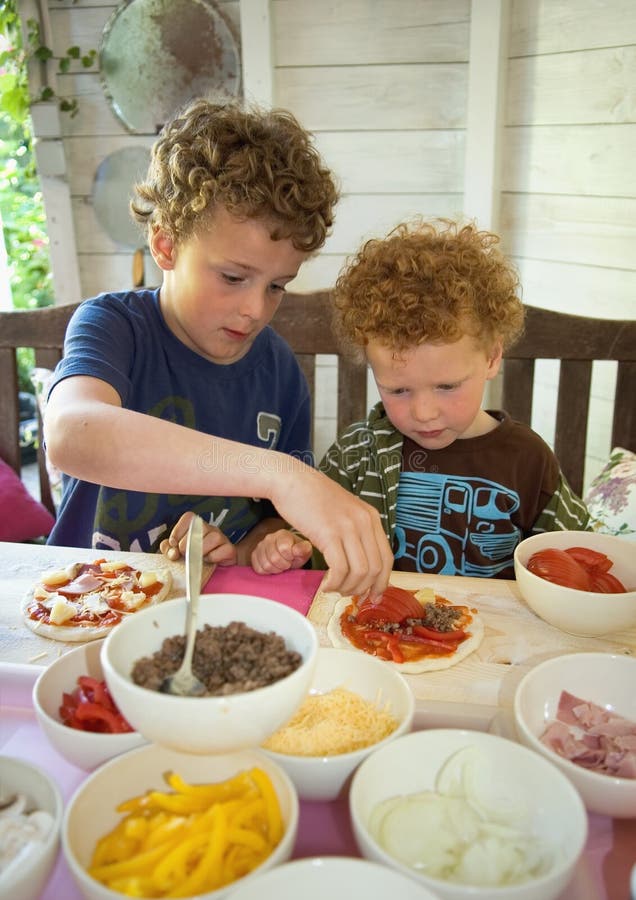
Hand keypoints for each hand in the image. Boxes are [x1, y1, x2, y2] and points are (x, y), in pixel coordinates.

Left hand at [159, 511, 236, 565]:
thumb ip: (169, 549)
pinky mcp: (229, 549)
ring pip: (213, 537)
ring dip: (201, 551)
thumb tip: (172, 552)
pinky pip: (222, 550)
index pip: (188, 517)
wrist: (218, 566)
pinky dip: (213, 558)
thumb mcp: (178, 552)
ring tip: (196, 558)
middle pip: (199, 527)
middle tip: (184, 554)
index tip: (173, 544)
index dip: (178, 530)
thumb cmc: (195, 557)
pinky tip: (208, 561)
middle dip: (187, 544)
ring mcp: (221, 537)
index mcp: (195, 525)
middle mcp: (209, 528)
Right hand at [250, 529, 312, 574]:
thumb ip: (303, 549)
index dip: (290, 557)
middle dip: (283, 565)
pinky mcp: (254, 555)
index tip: (293, 557)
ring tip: (281, 565)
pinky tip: (273, 567)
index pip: (283, 548)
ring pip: (265, 565)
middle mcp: (269, 538)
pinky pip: (258, 568)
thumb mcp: (305, 550)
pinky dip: (267, 572)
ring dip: (275, 569)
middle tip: (287, 563)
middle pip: (274, 558)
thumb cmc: (297, 552)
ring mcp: (260, 546)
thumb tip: (296, 550)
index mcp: (282, 534)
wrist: (288, 554)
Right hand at [270, 466, 392, 599]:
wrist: (291, 480)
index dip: (381, 582)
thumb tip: (359, 561)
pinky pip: (339, 568)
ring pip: (359, 572)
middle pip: (375, 568)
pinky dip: (334, 583)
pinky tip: (325, 584)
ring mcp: (348, 526)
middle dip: (363, 589)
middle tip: (347, 594)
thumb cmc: (312, 497)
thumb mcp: (344, 511)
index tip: (372, 596)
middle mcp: (364, 521)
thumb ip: (355, 531)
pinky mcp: (329, 533)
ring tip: (332, 588)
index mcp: (371, 517)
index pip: (387, 558)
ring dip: (346, 587)